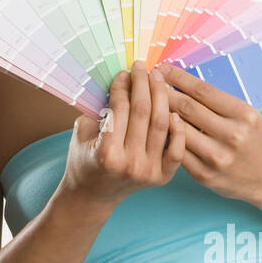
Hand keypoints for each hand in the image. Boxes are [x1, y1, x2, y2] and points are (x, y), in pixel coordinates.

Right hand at [59, 61, 185, 207]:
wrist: (94, 195)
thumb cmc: (85, 160)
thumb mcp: (83, 133)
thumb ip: (99, 109)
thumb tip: (121, 81)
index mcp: (107, 153)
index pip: (120, 109)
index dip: (122, 87)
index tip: (124, 72)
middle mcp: (130, 163)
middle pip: (143, 112)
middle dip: (143, 84)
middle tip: (142, 67)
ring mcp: (149, 171)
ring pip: (162, 125)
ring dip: (161, 97)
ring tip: (158, 79)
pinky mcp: (162, 177)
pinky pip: (177, 150)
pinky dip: (178, 130)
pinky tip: (175, 111)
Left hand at [156, 63, 261, 205]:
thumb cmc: (254, 142)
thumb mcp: (247, 116)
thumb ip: (218, 103)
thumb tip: (181, 83)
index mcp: (243, 115)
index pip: (203, 90)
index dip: (178, 77)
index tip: (162, 69)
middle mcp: (232, 135)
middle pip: (187, 107)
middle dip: (162, 91)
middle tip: (147, 82)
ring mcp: (217, 157)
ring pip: (178, 129)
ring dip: (158, 114)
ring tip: (146, 102)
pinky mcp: (204, 174)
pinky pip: (177, 151)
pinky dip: (165, 137)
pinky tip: (155, 128)